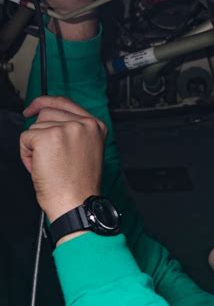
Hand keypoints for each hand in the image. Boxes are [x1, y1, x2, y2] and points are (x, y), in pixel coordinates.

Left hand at [21, 96, 106, 223]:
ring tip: (48, 165)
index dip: (45, 104)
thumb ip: (74, 132)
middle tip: (48, 157)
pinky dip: (26, 155)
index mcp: (96, 126)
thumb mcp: (87, 151)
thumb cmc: (80, 186)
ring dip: (34, 146)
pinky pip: (25, 138)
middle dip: (40, 133)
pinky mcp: (47, 137)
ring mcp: (66, 129)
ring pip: (35, 126)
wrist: (77, 203)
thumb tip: (50, 119)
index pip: (64, 102)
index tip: (32, 109)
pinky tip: (41, 167)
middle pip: (46, 112)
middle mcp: (83, 124)